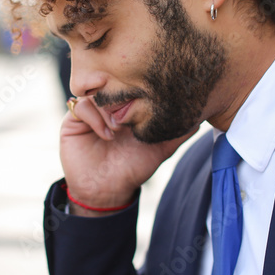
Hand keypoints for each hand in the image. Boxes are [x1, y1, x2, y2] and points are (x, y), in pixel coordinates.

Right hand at [60, 96, 197, 216]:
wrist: (107, 190)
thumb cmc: (134, 168)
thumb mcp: (160, 148)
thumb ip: (178, 133)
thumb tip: (200, 120)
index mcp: (127, 106)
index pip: (131, 86)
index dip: (139, 90)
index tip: (149, 100)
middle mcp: (108, 105)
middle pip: (113, 84)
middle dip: (124, 97)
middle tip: (132, 113)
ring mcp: (90, 111)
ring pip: (98, 93)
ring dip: (110, 110)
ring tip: (118, 131)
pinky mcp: (73, 120)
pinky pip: (82, 105)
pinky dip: (96, 118)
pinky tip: (107, 135)